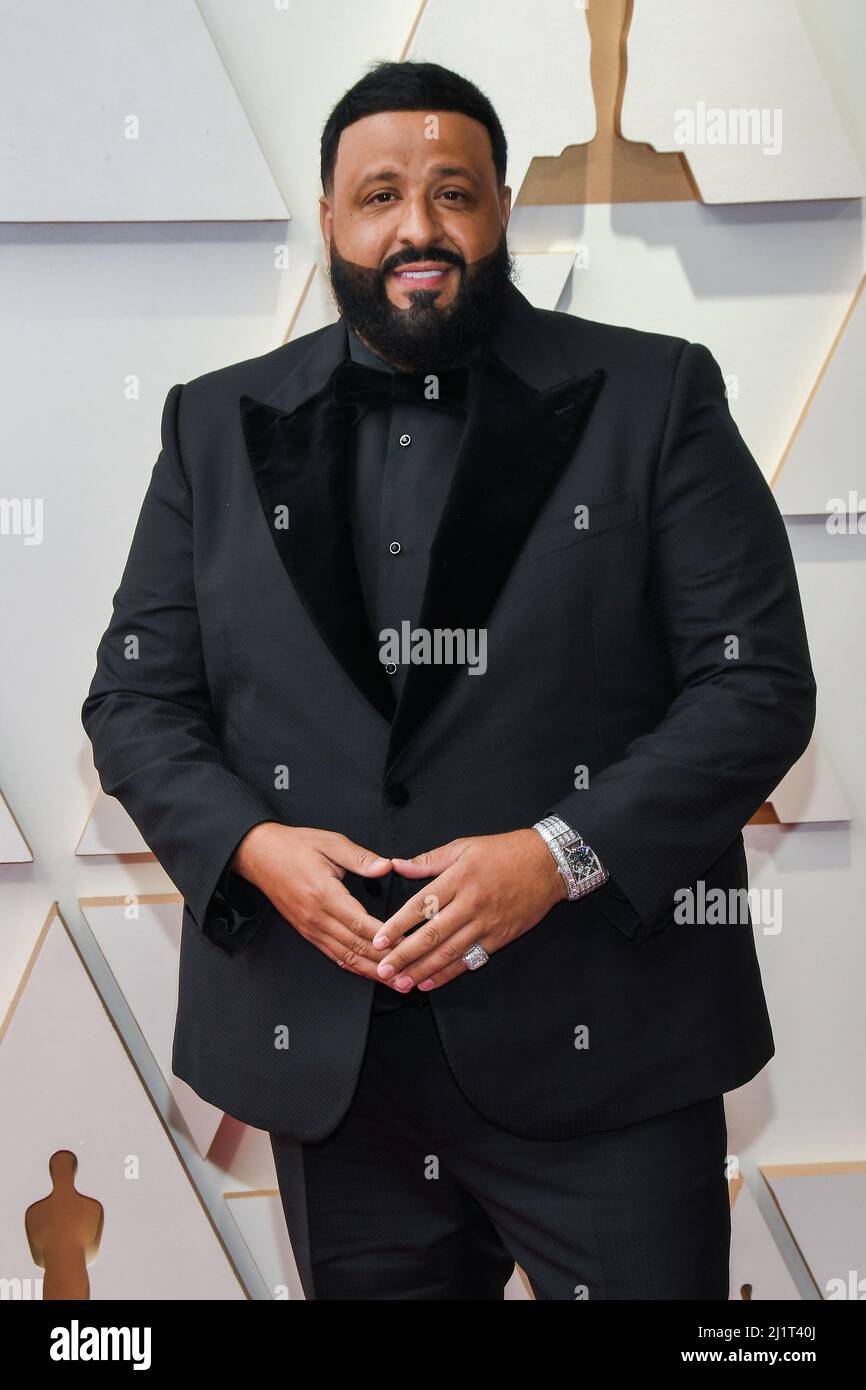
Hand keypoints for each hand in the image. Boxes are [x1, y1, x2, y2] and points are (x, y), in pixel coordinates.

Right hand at [232, 823, 394, 981]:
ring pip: (345, 957)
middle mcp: (317, 917)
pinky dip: (352, 966)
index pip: (361, 924)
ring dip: (371, 971)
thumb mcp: (330, 842)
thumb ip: (360, 857)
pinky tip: (366, 972)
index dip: (386, 938)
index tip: (408, 945)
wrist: (259, 854)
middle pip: (356, 947)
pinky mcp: (306, 931)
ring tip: (394, 981)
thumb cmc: (293, 846)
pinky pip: (332, 954)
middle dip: (385, 962)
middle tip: (410, 973)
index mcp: (325, 895)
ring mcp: (310, 928)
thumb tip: (385, 866)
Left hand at [371, 829, 566, 994]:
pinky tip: (431, 981)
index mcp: (459, 878)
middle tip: (383, 970)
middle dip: (405, 956)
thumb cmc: (504, 852)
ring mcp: (487, 923)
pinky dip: (450, 973)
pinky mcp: (500, 938)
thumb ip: (429, 860)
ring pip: (450, 952)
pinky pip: (472, 959)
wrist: (548, 864)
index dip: (398, 925)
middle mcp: (472, 903)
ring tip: (402, 983)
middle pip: (432, 935)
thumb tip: (397, 865)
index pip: (421, 906)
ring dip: (423, 970)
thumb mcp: (464, 846)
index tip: (379, 939)